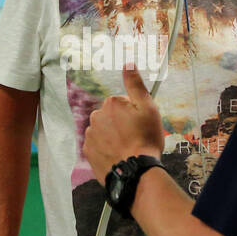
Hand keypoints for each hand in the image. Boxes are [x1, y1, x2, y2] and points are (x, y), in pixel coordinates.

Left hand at [82, 65, 164, 183]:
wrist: (135, 172)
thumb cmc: (145, 139)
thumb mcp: (148, 108)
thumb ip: (135, 84)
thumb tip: (128, 63)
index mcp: (111, 103)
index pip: (123, 103)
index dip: (134, 113)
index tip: (141, 124)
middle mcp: (96, 117)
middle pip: (111, 116)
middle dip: (122, 124)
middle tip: (136, 137)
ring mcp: (90, 135)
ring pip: (104, 131)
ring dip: (113, 137)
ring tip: (128, 149)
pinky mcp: (88, 152)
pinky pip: (98, 146)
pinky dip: (106, 149)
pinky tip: (118, 156)